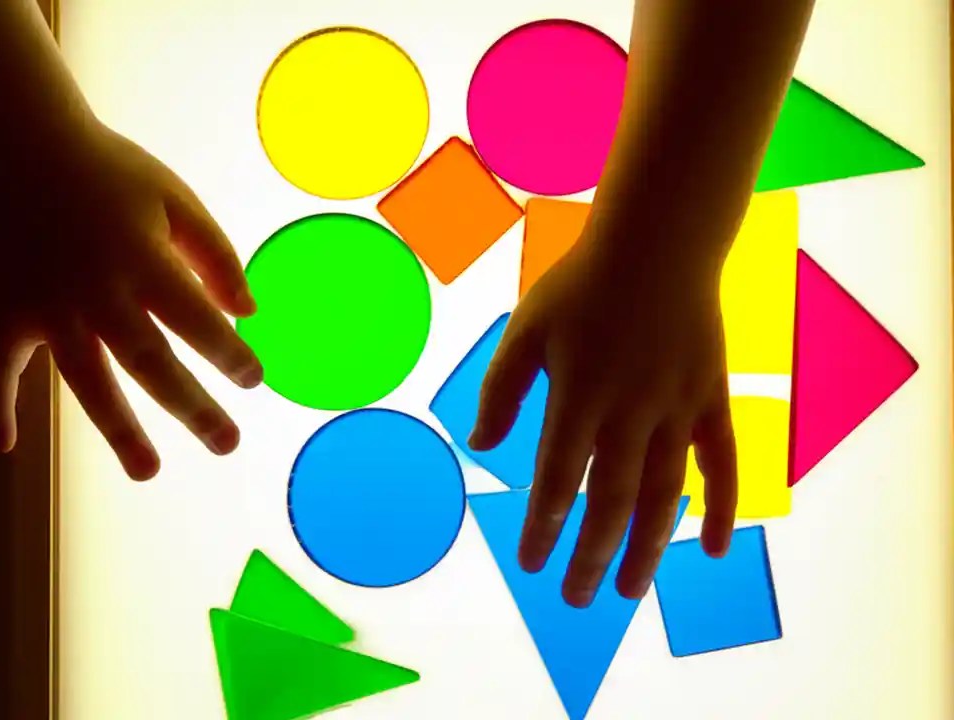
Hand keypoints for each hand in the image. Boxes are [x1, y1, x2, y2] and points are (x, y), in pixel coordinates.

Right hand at [0, 123, 261, 479]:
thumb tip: (249, 313)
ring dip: (117, 429)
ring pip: (86, 380)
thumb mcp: (176, 199)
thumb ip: (215, 254)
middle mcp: (96, 292)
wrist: (24, 144)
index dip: (230, 354)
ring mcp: (47, 307)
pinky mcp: (7, 310)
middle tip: (227, 444)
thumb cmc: (111, 173)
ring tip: (147, 471)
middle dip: (192, 407)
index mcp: (142, 260)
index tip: (255, 379)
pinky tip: (3, 444)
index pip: (196, 321)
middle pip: (150, 363)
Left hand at [468, 226, 737, 607]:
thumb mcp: (525, 330)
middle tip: (574, 598)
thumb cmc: (580, 286)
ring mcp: (678, 408)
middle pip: (610, 501)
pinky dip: (722, 507)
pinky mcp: (713, 400)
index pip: (556, 479)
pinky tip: (714, 549)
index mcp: (577, 395)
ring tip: (629, 591)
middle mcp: (630, 410)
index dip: (543, 526)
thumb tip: (478, 448)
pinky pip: (724, 463)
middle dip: (589, 554)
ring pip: (665, 494)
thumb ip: (500, 390)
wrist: (658, 242)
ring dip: (648, 549)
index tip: (532, 564)